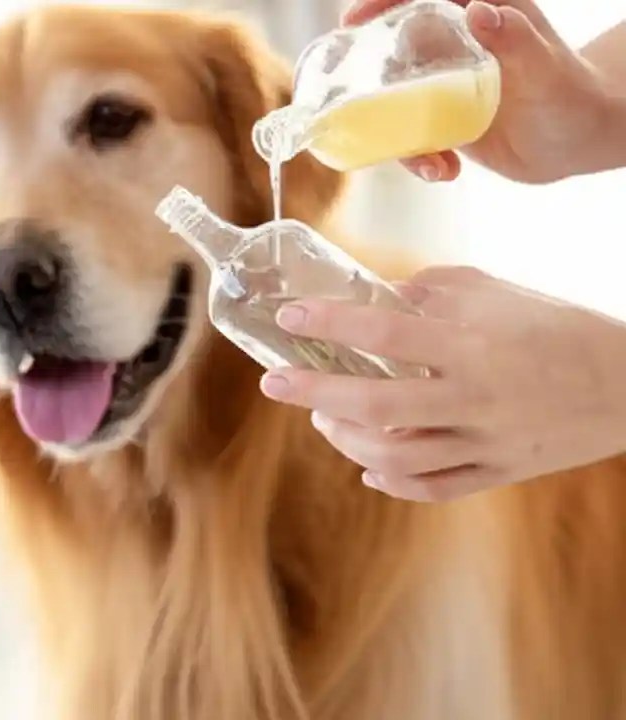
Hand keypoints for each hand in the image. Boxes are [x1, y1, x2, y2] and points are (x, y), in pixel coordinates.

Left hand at [258, 266, 625, 501]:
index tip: (288, 316)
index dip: (330, 324)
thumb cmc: (556, 326)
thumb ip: (431, 292)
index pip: (385, 334)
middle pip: (375, 405)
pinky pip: (432, 487)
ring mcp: (485, 442)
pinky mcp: (498, 473)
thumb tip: (372, 295)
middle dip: (313, 394)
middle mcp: (473, 397)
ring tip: (321, 419)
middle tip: (274, 382)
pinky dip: (391, 481)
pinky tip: (366, 465)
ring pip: (395, 455)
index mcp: (472, 345)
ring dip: (345, 440)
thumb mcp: (498, 293)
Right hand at [341, 0, 619, 183]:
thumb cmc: (573, 98)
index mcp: (482, 13)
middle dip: (374, 80)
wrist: (579, 140)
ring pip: (395, 97)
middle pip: (395, 48)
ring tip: (432, 161)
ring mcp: (448, 82)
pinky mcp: (444, 116)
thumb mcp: (546, 70)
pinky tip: (445, 171)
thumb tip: (476, 12)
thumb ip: (515, 39)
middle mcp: (458, 44)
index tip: (351, 23)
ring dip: (398, 134)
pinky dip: (418, 158)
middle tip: (363, 107)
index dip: (382, 3)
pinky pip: (410, 133)